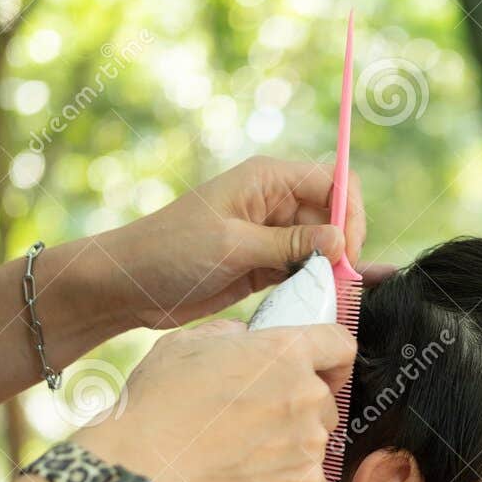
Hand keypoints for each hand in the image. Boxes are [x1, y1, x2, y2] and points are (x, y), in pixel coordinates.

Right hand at [78, 318, 356, 481]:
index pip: (340, 345)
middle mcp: (307, 394)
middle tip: (256, 421)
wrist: (146, 469)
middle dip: (299, 408)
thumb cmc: (157, 404)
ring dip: (290, 447)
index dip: (331, 358)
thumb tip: (242, 336)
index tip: (320, 371)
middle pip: (324, 401)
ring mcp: (309, 444)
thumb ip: (226, 334)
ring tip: (243, 454)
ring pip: (315, 443)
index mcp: (285, 352)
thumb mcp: (184, 345)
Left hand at [90, 156, 373, 329]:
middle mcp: (275, 202)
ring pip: (324, 247)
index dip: (350, 214)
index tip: (347, 252)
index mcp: (267, 179)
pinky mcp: (266, 265)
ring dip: (332, 270)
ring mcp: (272, 235)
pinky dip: (316, 285)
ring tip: (333, 297)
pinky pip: (305, 271)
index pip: (335, 181)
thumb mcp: (233, 246)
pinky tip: (325, 301)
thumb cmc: (170, 251)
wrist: (130, 284)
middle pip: (335, 216)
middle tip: (340, 283)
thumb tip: (342, 241)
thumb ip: (289, 244)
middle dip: (344, 248)